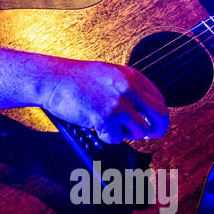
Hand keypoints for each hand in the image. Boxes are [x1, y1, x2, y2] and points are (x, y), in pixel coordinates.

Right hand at [40, 57, 168, 142]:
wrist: (53, 79)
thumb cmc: (77, 78)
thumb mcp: (109, 74)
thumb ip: (128, 87)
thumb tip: (144, 109)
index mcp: (131, 76)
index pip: (159, 99)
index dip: (158, 114)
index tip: (154, 121)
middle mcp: (128, 89)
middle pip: (159, 115)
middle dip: (158, 129)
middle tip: (151, 135)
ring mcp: (118, 104)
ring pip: (140, 131)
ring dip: (127, 133)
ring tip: (110, 125)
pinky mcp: (105, 119)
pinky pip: (116, 138)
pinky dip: (107, 136)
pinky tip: (96, 125)